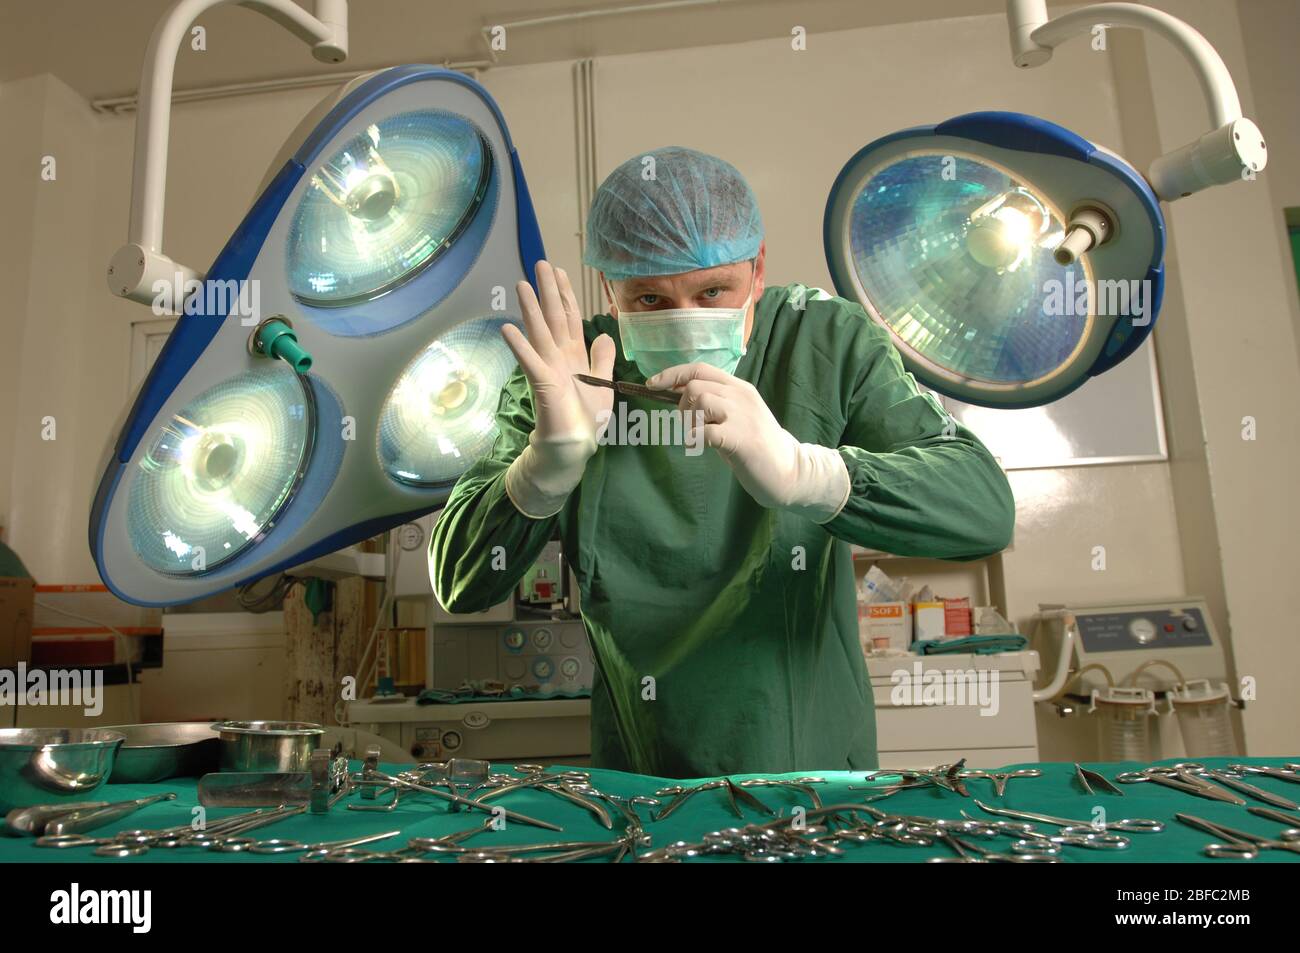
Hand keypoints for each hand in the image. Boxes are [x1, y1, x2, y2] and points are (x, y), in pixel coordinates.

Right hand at [502, 261, 615, 444]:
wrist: (575, 445)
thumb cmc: (586, 417)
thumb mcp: (603, 383)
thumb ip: (602, 359)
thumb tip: (603, 335)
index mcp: (574, 354)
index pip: (569, 316)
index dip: (565, 293)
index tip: (559, 271)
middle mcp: (559, 356)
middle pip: (553, 317)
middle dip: (548, 290)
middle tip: (540, 263)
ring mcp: (548, 368)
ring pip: (539, 332)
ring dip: (530, 309)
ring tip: (522, 285)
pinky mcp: (542, 384)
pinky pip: (530, 362)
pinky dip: (520, 346)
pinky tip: (508, 328)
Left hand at [648, 363, 849, 521]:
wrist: (789, 470)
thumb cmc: (758, 445)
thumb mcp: (738, 415)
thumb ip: (715, 403)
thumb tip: (679, 395)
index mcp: (739, 388)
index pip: (700, 369)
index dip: (672, 374)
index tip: (652, 384)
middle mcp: (740, 396)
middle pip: (694, 385)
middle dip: (682, 406)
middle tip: (691, 426)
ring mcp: (742, 415)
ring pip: (699, 402)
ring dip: (690, 421)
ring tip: (701, 437)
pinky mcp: (740, 438)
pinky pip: (704, 431)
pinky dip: (695, 439)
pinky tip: (703, 447)